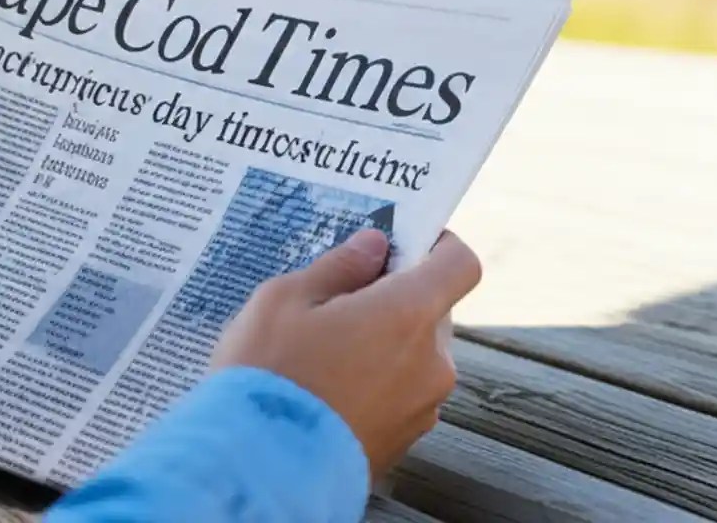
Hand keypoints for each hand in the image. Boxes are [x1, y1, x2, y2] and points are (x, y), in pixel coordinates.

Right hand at [211, 228, 480, 480]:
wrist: (255, 472)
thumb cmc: (268, 377)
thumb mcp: (286, 300)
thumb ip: (340, 266)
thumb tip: (373, 246)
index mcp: (410, 314)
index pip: (461, 264)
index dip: (440, 246)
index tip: (407, 244)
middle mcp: (432, 361)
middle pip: (434, 311)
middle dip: (397, 299)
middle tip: (342, 301)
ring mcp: (423, 407)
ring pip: (416, 356)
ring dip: (385, 346)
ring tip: (325, 353)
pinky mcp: (405, 442)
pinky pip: (402, 396)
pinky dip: (378, 385)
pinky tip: (328, 392)